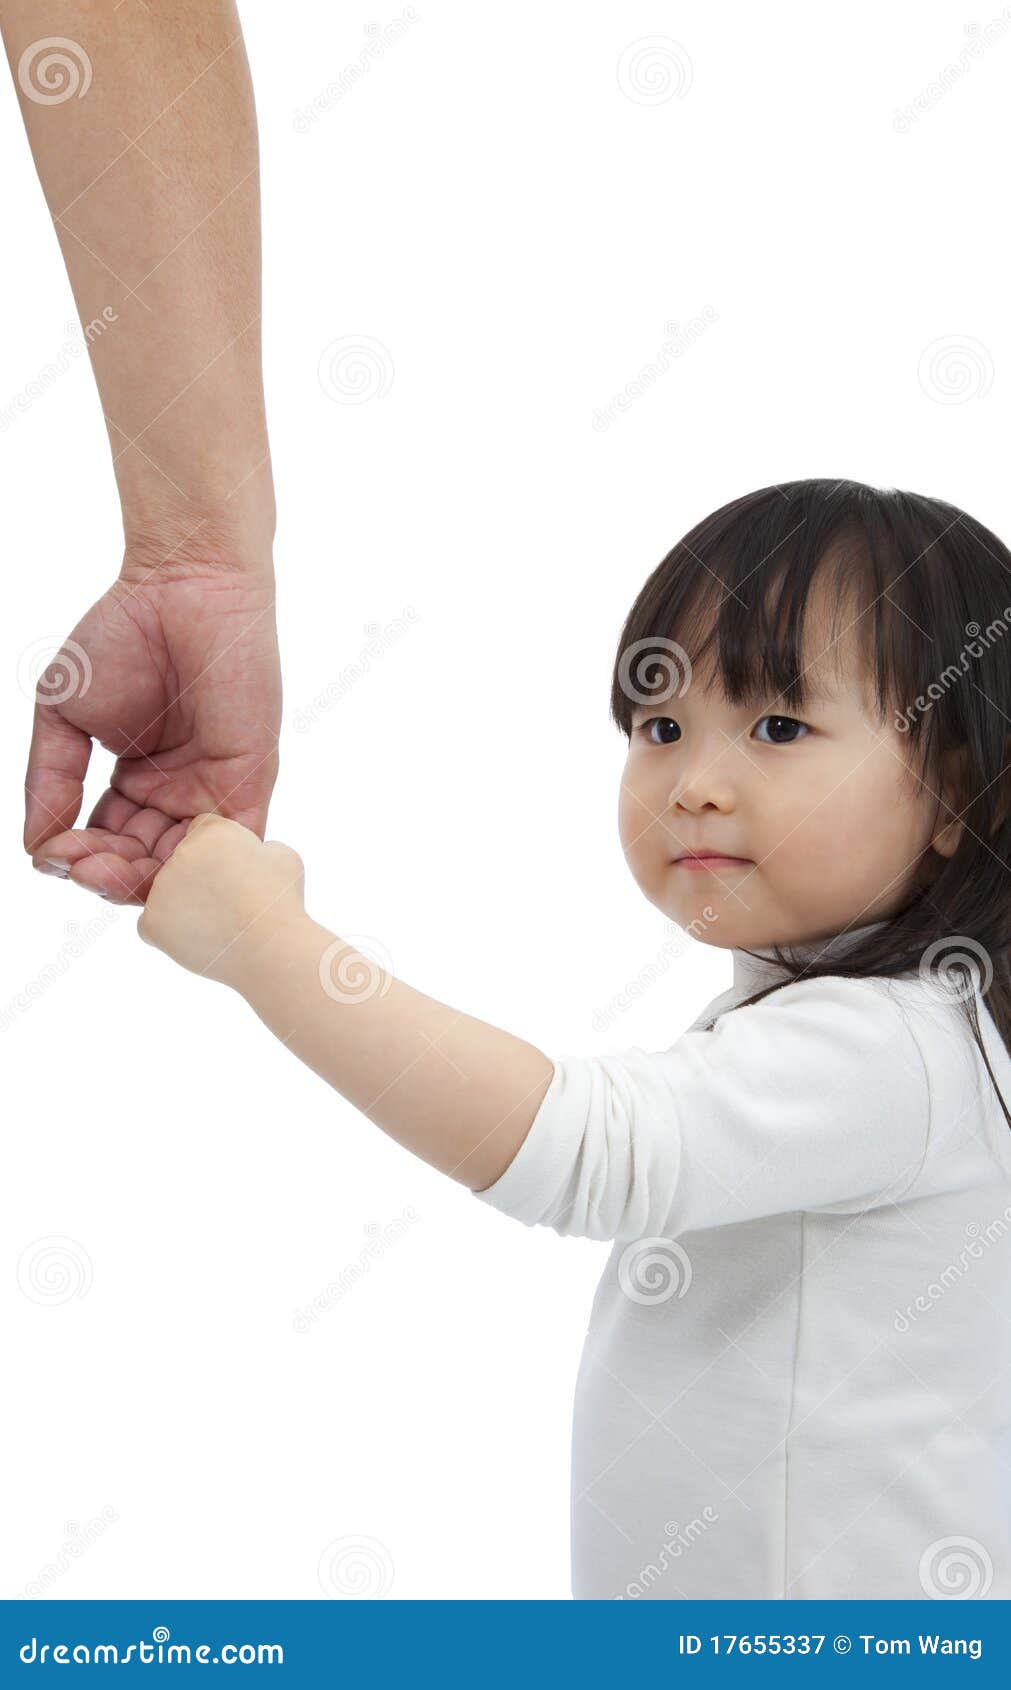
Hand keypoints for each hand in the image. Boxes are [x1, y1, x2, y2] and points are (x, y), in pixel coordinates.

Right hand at [24, 564, 281, 903]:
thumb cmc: (123, 636)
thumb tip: (35, 848)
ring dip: (140, 881)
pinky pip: (228, 849)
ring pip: (180, 866)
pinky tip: (151, 870)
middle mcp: (176, 793)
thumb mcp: (64, 717)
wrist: (183, 589)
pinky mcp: (246, 783)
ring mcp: (212, 790)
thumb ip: (50, 782)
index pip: (107, 844)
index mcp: (136, 781)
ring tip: (101, 869)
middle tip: (78, 867)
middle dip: (106, 876)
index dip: (78, 859)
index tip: (52, 854)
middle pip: (142, 864)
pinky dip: (192, 871)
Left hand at [137, 812, 305, 985]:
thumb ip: (257, 846)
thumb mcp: (281, 854)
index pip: (202, 832)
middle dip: (200, 878)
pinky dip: (171, 933)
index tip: (236, 873)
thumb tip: (252, 854)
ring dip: (185, 905)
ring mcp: (161, 888)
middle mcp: (179, 854)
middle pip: (183, 863)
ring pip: (168, 894)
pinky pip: (154, 924)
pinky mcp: (151, 922)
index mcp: (210, 831)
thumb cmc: (280, 902)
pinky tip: (201, 937)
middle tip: (228, 902)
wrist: (270, 948)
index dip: (221, 854)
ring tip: (219, 923)